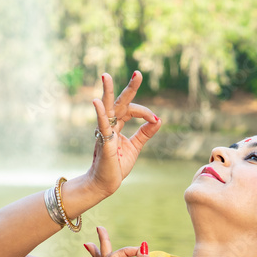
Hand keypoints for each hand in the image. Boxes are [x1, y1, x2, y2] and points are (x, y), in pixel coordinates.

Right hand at [87, 72, 160, 197]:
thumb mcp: (135, 147)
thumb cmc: (117, 166)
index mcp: (117, 125)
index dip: (145, 113)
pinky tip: (96, 101)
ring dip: (108, 91)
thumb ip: (145, 133)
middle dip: (130, 88)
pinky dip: (99, 113)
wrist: (105, 184)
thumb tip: (159, 120)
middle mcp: (110, 125)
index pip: (131, 110)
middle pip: (120, 102)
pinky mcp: (103, 141)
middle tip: (138, 73)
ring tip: (105, 75)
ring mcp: (104, 131)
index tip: (155, 120)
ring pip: (107, 108)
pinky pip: (101, 124)